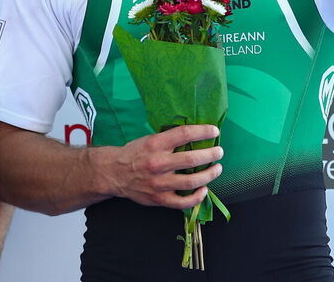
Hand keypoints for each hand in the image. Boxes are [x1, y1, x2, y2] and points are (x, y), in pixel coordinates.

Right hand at [101, 124, 222, 209]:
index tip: (214, 131)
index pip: (184, 134)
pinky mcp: (159, 199)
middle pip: (192, 159)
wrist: (115, 173)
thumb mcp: (149, 139)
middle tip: (219, 152)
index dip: (203, 131)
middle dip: (211, 154)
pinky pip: (183, 202)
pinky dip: (197, 197)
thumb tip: (195, 135)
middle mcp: (157, 163)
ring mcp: (159, 183)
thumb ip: (169, 139)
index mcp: (155, 144)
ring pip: (191, 181)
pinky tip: (204, 190)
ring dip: (209, 174)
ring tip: (217, 169)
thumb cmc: (135, 154)